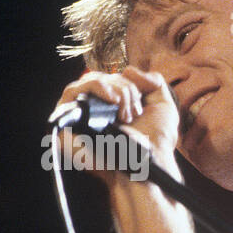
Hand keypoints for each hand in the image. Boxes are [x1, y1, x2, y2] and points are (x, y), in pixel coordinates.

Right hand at [52, 67, 178, 180]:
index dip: (129, 84)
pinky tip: (112, 99)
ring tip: (125, 111)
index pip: (114, 78)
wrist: (148, 162)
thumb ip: (153, 81)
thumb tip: (127, 69)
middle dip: (125, 89)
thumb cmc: (156, 139)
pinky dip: (96, 88)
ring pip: (89, 80)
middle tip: (134, 113)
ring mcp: (81, 112)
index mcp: (116, 104)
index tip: (141, 106)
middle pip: (103, 77)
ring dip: (115, 90)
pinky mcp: (68, 119)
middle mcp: (97, 107)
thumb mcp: (164, 105)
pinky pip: (73, 91)